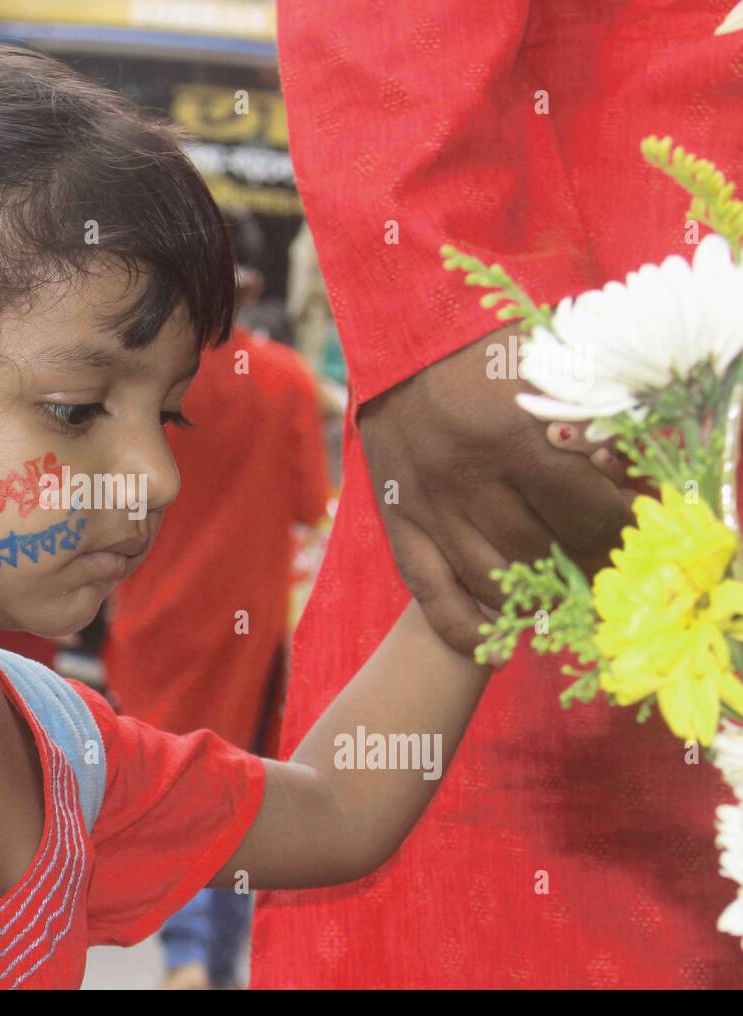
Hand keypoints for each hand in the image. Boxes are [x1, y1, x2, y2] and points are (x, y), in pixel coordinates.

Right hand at [357, 324, 634, 655]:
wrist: (399, 341)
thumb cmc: (486, 349)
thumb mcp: (548, 366)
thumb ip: (593, 415)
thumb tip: (635, 476)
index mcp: (513, 434)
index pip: (587, 510)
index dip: (623, 533)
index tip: (643, 539)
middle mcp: (469, 477)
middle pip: (546, 551)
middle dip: (588, 571)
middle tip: (612, 577)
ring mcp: (429, 504)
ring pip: (494, 581)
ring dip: (537, 600)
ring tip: (564, 600)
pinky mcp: (397, 518)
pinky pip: (430, 593)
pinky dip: (463, 630)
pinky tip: (493, 649)